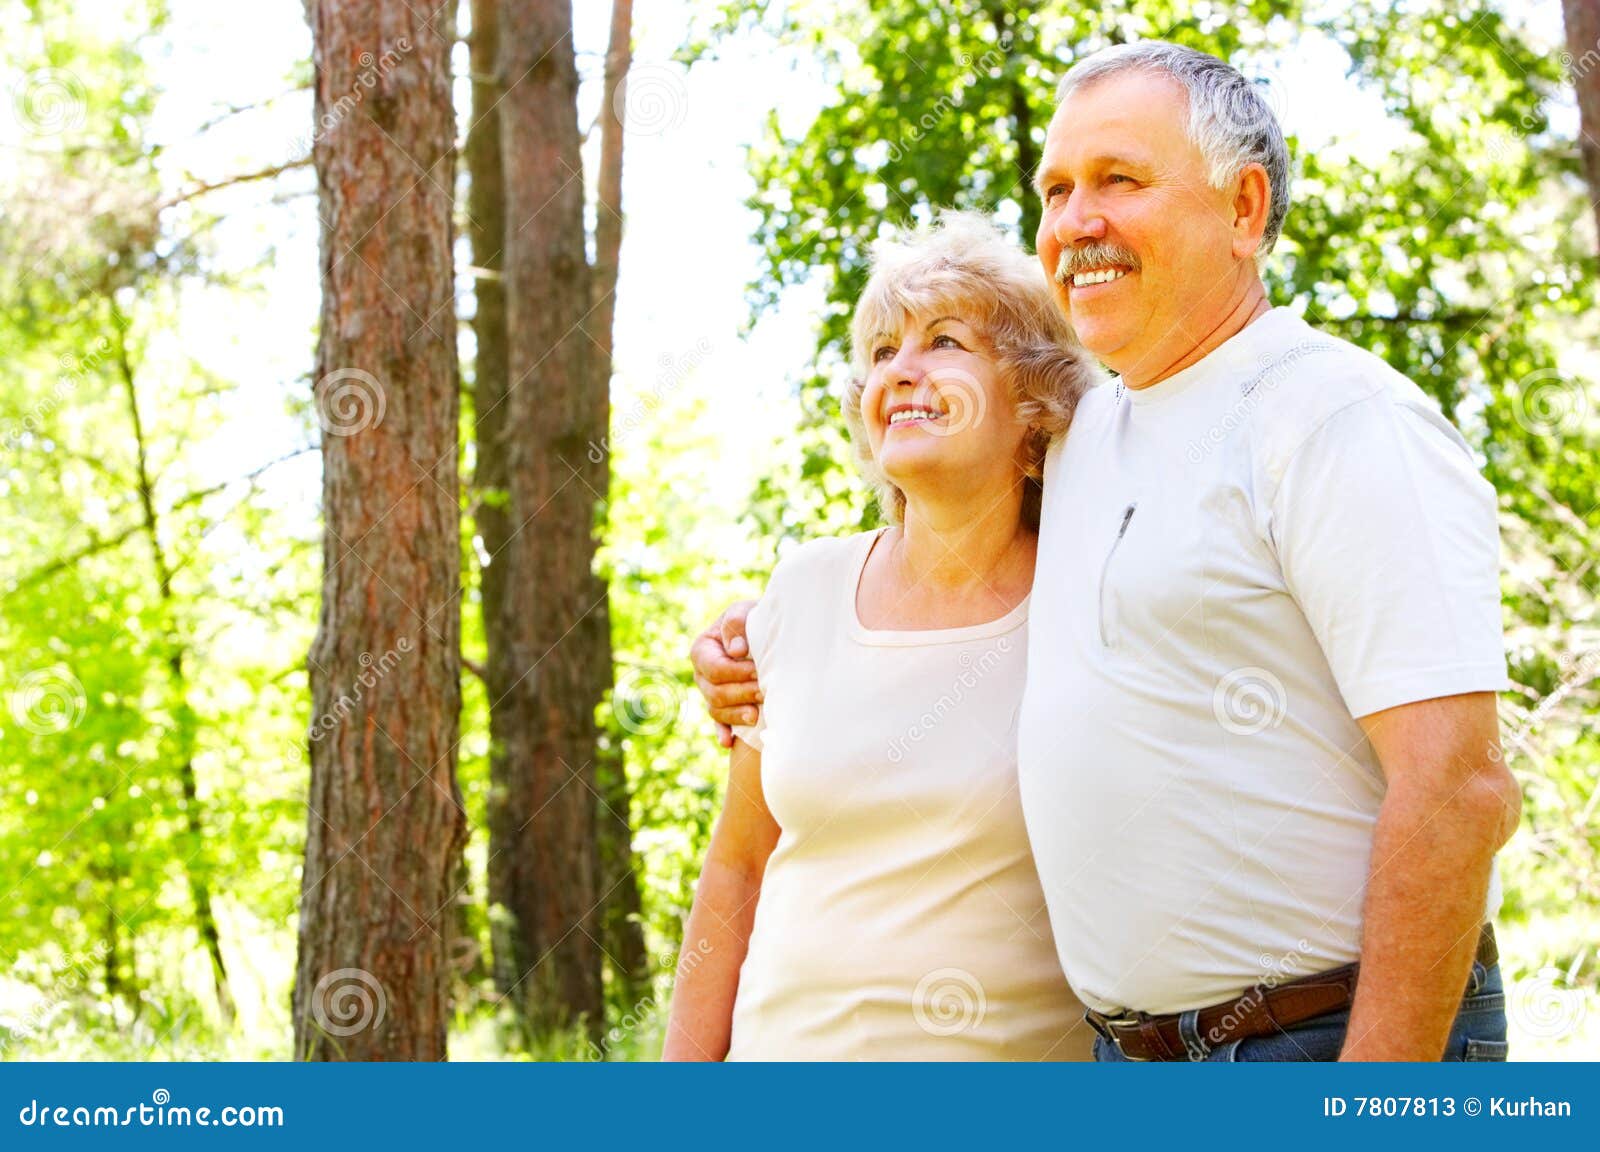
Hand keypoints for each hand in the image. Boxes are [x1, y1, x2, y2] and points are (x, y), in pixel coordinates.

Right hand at [689, 600, 761, 747]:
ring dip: (737, 715)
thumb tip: (737, 650)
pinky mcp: (722, 706)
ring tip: (758, 715)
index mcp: (702, 649)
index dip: (735, 673)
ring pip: (717, 711)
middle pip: (715, 693)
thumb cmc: (752, 620)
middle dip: (741, 694)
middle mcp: (701, 674)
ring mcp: (709, 692)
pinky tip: (729, 742)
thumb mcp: (745, 612)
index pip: (714, 668)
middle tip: (765, 692)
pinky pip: (719, 724)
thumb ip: (738, 624)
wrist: (762, 633)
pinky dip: (723, 733)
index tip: (758, 671)